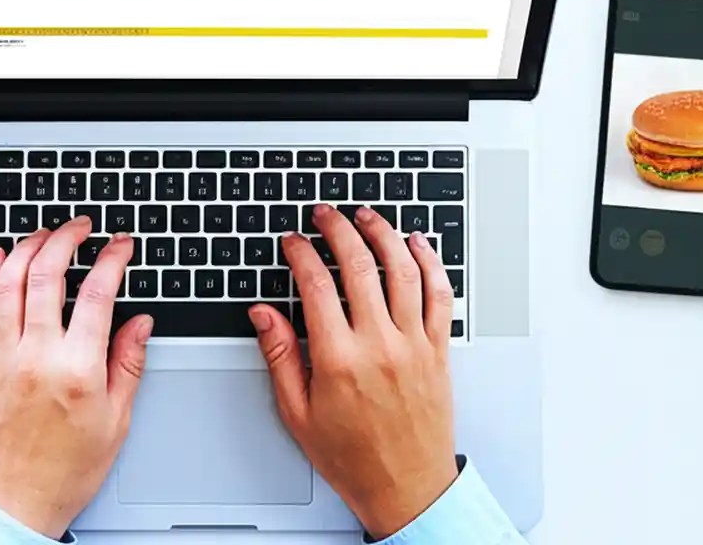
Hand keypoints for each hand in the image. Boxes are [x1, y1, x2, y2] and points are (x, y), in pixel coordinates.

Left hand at [0, 218, 152, 538]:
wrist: (15, 501)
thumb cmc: (66, 469)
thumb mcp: (116, 419)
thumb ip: (128, 364)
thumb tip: (139, 324)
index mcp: (77, 368)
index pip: (98, 293)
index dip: (113, 258)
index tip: (121, 244)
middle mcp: (37, 356)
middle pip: (49, 274)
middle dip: (67, 238)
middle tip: (81, 227)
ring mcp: (5, 357)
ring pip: (10, 283)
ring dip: (28, 248)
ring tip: (45, 233)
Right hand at [249, 205, 457, 539]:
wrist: (406, 486)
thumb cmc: (352, 456)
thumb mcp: (298, 412)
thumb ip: (280, 356)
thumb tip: (263, 314)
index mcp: (339, 360)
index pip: (316, 286)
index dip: (300, 254)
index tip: (292, 241)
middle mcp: (379, 345)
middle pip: (359, 266)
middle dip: (338, 230)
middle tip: (325, 214)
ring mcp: (413, 344)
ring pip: (402, 271)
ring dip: (383, 235)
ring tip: (366, 217)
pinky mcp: (438, 350)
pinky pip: (439, 295)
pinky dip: (430, 262)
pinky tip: (416, 244)